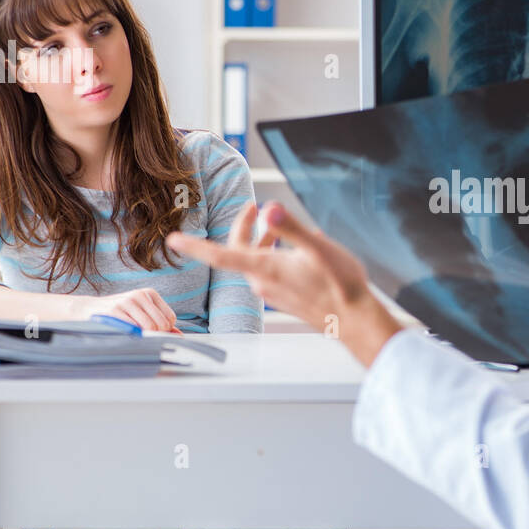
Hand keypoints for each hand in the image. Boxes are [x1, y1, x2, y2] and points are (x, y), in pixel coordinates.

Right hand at [83, 288, 180, 332]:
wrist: (88, 310)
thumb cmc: (119, 314)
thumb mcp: (141, 314)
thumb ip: (160, 324)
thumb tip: (179, 336)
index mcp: (149, 294)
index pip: (170, 318)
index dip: (164, 330)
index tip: (151, 332)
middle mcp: (140, 295)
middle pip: (162, 324)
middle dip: (154, 335)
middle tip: (141, 335)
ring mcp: (127, 302)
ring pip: (150, 328)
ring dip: (142, 337)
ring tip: (132, 334)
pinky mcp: (115, 311)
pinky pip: (133, 329)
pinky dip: (131, 336)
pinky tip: (123, 333)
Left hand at [166, 201, 404, 365]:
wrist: (356, 321)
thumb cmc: (340, 286)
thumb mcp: (319, 248)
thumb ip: (292, 228)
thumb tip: (270, 209)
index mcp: (265, 269)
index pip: (220, 256)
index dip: (195, 246)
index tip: (173, 239)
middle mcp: (263, 283)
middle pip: (239, 252)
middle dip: (243, 227)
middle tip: (255, 207)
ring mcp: (273, 293)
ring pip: (256, 262)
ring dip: (263, 241)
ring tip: (281, 226)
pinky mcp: (284, 298)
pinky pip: (269, 272)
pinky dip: (275, 256)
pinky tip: (298, 250)